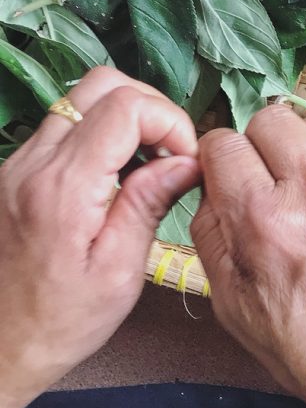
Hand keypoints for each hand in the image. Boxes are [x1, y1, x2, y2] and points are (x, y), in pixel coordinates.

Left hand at [0, 66, 198, 407]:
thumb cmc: (58, 324)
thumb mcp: (117, 274)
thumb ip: (148, 205)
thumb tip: (186, 160)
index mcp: (62, 188)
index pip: (126, 106)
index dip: (169, 121)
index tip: (185, 160)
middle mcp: (33, 163)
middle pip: (101, 84)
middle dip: (149, 105)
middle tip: (170, 149)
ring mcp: (17, 162)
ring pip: (80, 97)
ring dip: (124, 114)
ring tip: (146, 159)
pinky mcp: (13, 170)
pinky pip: (63, 123)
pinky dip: (99, 130)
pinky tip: (115, 172)